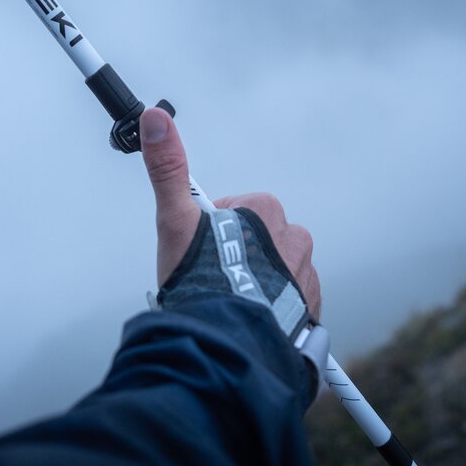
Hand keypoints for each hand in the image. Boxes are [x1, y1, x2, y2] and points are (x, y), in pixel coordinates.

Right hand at [139, 106, 320, 320]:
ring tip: (230, 302)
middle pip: (261, 240)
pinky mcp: (311, 312)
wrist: (226, 347)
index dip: (212, 230)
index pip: (238, 210)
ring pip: (279, 271)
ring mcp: (305, 277)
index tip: (199, 251)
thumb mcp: (175, 218)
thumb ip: (167, 167)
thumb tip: (155, 118)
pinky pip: (294, 303)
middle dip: (238, 256)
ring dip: (260, 283)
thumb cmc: (200, 282)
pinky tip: (250, 320)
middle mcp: (294, 240)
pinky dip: (275, 310)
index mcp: (267, 212)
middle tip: (210, 278)